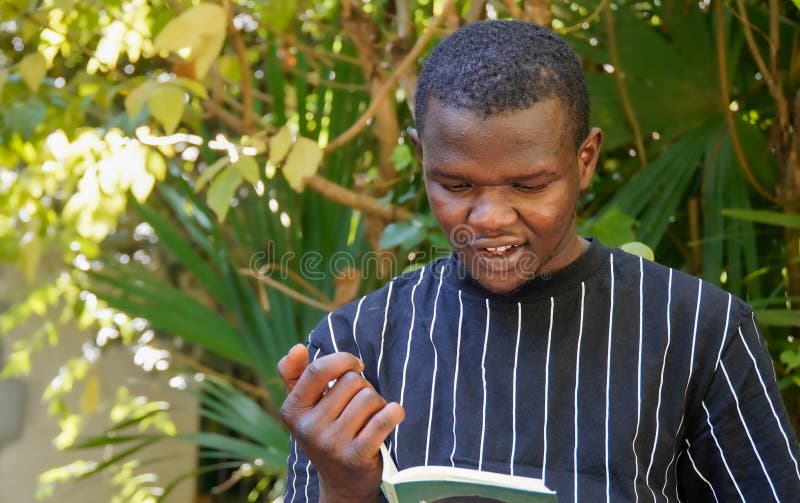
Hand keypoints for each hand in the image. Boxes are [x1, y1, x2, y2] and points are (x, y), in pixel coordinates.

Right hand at [278, 344, 404, 502]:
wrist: (343, 482)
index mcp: (292, 410)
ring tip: (370, 417)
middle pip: (351, 382)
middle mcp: (308, 428)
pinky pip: (383, 420)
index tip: (356, 365)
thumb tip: (296, 348)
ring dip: (377, 402)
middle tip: (359, 404)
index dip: (343, 360)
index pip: (318, 370)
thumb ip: (295, 375)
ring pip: (369, 398)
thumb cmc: (326, 431)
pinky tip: (394, 414)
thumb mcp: (305, 406)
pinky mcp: (356, 456)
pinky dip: (393, 413)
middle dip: (363, 386)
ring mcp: (331, 444)